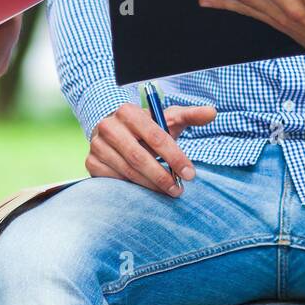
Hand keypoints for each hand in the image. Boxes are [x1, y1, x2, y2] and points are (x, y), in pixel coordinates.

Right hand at [88, 102, 216, 196]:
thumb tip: (212, 112)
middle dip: (162, 176)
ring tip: (168, 192)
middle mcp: (109, 127)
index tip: (190, 173)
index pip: (156, 136)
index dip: (175, 157)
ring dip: (150, 186)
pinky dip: (133, 188)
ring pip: (127, 172)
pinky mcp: (91, 163)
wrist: (115, 131)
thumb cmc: (147, 127)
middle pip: (139, 157)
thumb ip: (190, 115)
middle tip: (179, 189)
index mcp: (129, 112)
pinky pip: (114, 181)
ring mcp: (97, 146)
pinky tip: (147, 192)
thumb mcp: (168, 118)